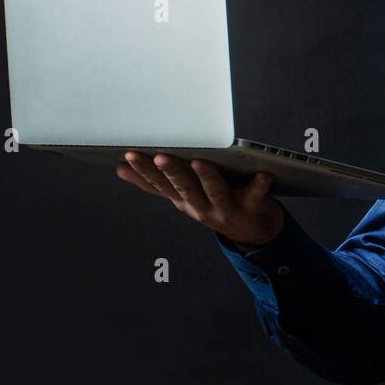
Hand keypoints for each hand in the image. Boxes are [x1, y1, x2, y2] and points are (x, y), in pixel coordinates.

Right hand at [116, 151, 284, 246]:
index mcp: (182, 199)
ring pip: (215, 192)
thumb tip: (120, 169)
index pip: (159, 185)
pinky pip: (256, 195)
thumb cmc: (213, 202)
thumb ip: (155, 183)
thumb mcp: (181, 195)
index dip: (144, 171)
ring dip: (208, 178)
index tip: (129, 155)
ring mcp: (225, 209)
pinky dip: (260, 185)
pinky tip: (264, 174)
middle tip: (160, 155)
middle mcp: (200, 207)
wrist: (252, 229)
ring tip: (201, 162)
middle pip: (184, 187)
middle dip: (171, 171)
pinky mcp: (252, 207)